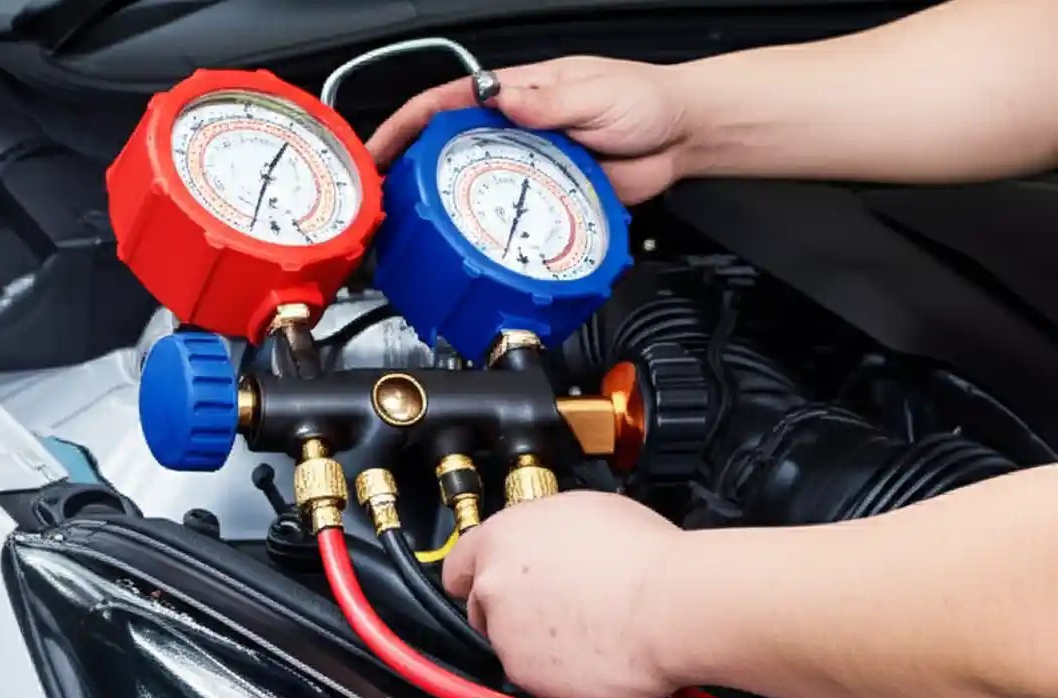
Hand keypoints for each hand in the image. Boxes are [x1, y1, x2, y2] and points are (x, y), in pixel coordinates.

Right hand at [366, 56, 690, 204]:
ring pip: (479, 186)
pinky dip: (495, 227)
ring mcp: (532, 164)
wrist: (683, 135)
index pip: (447, 102)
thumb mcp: (593, 91)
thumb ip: (546, 100)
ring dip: (451, 205)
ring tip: (420, 226)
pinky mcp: (551, 196)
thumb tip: (501, 96)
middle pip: (450, 149)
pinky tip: (478, 241)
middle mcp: (518, 129)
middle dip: (413, 171)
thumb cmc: (645, 100)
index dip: (406, 124)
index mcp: (520, 92)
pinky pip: (515, 214)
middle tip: (388, 200)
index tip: (378, 147)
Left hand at [442, 491, 687, 697]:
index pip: (458, 561)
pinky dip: (552, 665)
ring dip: (532, 635)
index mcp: (502, 537)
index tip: (479, 581)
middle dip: (510, 605)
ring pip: (507, 637)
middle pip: (482, 601)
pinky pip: (530, 669)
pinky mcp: (524, 671)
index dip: (474, 573)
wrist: (669, 606)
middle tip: (553, 604)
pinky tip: (586, 648)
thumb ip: (543, 529)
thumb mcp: (584, 510)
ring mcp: (505, 631)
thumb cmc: (642, 556)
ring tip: (581, 624)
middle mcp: (494, 583)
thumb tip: (546, 539)